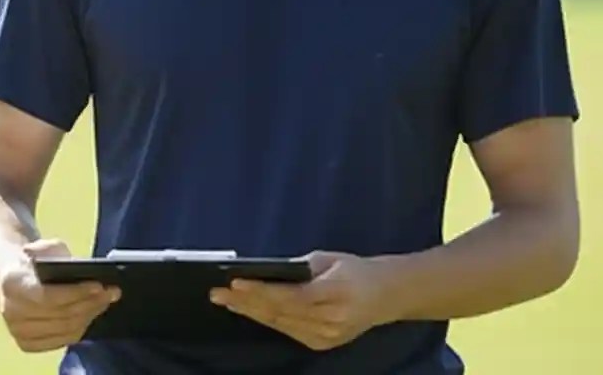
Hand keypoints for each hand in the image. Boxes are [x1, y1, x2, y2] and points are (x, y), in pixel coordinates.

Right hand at [0, 239, 120, 352]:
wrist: (9, 279)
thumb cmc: (32, 261)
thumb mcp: (42, 246)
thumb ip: (55, 251)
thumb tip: (79, 267)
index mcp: (11, 283)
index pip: (47, 296)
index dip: (75, 293)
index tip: (99, 285)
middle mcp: (11, 311)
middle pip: (60, 314)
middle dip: (90, 302)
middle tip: (112, 291)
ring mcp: (18, 331)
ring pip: (65, 328)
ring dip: (90, 314)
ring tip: (107, 300)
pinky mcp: (28, 344)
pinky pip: (63, 339)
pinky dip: (81, 326)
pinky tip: (93, 313)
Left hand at [209, 251, 394, 351]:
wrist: (385, 295)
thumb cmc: (353, 270)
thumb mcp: (328, 259)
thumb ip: (298, 268)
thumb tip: (263, 273)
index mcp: (336, 293)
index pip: (291, 295)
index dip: (261, 291)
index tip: (235, 283)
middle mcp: (332, 319)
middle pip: (280, 312)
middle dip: (245, 302)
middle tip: (217, 293)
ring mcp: (327, 335)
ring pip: (280, 324)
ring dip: (250, 312)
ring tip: (225, 300)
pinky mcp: (322, 344)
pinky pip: (287, 330)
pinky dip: (265, 319)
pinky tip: (247, 310)